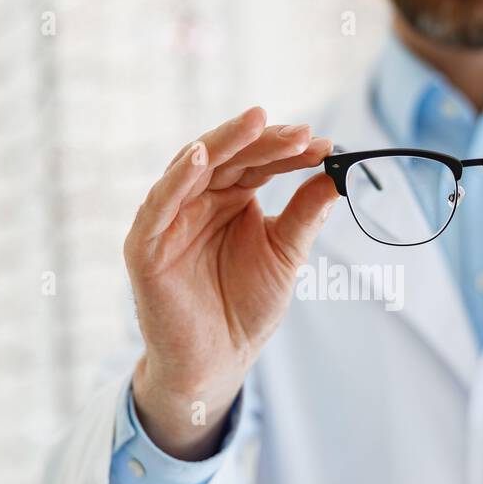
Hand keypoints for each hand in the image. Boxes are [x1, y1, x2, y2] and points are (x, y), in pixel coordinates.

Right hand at [124, 106, 338, 458]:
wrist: (218, 362)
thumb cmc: (246, 309)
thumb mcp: (285, 255)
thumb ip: (305, 215)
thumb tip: (336, 174)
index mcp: (229, 198)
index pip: (256, 161)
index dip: (287, 150)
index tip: (323, 144)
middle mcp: (197, 200)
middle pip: (229, 156)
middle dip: (263, 141)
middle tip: (300, 133)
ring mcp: (169, 219)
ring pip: (193, 167)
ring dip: (224, 143)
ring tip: (255, 122)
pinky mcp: (146, 244)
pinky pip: (159, 202)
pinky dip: (178, 177)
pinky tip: (201, 156)